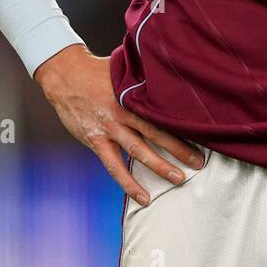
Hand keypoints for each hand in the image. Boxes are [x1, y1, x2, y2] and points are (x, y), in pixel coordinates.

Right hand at [33, 43, 203, 205]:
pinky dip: (129, 183)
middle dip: (179, 148)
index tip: (202, 133)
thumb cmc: (96, 70)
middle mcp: (123, 113)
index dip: (180, 123)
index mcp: (131, 95)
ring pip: (138, 151)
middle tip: (199, 162)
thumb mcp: (122, 69)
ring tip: (179, 179)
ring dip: (159, 166)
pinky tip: (143, 197)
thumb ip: (141, 78)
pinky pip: (114, 166)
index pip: (161, 111)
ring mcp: (109, 129)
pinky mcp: (95, 141)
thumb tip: (167, 74)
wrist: (64, 76)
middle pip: (155, 133)